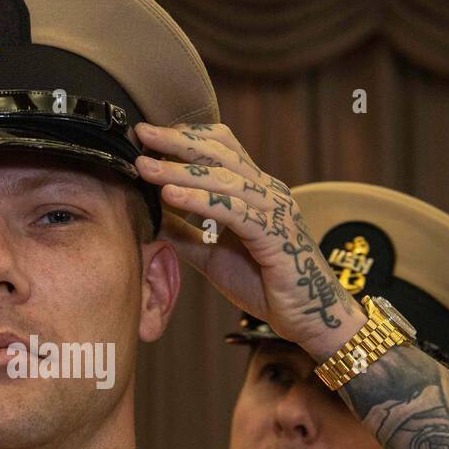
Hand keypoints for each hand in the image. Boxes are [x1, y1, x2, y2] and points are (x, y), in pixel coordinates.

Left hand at [133, 122, 364, 359]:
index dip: (187, 137)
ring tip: (145, 166)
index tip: (150, 136)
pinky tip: (170, 195)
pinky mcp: (275, 234)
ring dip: (180, 170)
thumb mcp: (212, 256)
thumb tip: (150, 216)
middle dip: (178, 141)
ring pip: (223, 179)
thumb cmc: (264, 285)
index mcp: (256, 190)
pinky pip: (233, 210)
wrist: (306, 316)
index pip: (222, 148)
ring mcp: (273, 210)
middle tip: (142, 132)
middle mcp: (267, 192)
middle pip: (220, 153)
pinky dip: (199, 200)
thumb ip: (184, 234)